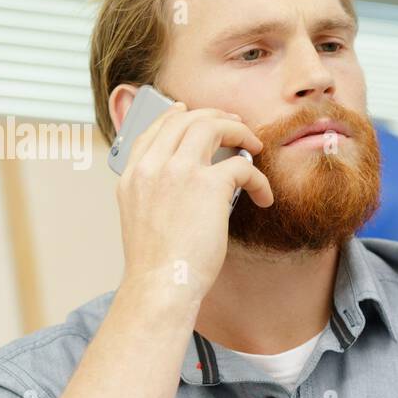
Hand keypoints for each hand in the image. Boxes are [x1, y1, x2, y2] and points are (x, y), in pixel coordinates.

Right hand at [116, 103, 273, 302]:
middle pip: (185, 119)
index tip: (190, 112)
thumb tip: (186, 187)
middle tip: (235, 125)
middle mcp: (152, 167)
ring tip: (254, 145)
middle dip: (214, 116)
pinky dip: (259, 179)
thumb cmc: (157, 265)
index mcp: (133, 177)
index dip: (174, 116)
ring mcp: (178, 171)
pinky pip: (242, 167)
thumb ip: (154, 194)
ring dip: (239, 132)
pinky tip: (264, 195)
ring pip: (212, 126)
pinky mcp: (208, 185)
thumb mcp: (140, 220)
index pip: (152, 130)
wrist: (161, 285)